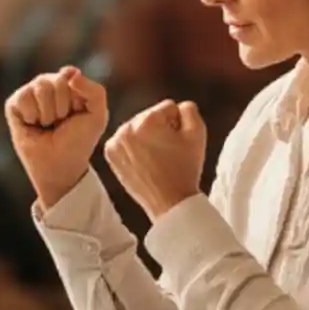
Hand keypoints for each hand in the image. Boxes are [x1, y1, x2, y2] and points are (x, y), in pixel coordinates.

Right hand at [5, 66, 109, 207]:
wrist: (60, 164)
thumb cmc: (79, 140)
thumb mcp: (97, 116)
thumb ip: (95, 91)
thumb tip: (69, 71)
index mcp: (69, 83)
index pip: (70, 75)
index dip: (76, 98)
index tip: (77, 113)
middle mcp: (49, 83)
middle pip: (57, 80)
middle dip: (63, 106)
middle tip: (61, 122)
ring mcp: (31, 92)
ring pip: (40, 86)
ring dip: (48, 112)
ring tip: (48, 124)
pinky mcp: (14, 104)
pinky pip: (24, 97)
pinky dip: (32, 115)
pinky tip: (34, 124)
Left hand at [104, 99, 206, 221]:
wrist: (169, 203)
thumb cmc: (185, 168)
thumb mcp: (197, 134)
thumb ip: (189, 109)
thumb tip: (179, 106)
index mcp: (148, 120)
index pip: (168, 107)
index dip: (178, 124)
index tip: (178, 143)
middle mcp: (127, 127)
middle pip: (150, 116)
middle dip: (160, 129)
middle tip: (167, 152)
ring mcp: (115, 141)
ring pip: (137, 127)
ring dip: (147, 137)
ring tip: (156, 158)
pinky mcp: (110, 154)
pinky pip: (126, 140)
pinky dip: (134, 147)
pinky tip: (144, 161)